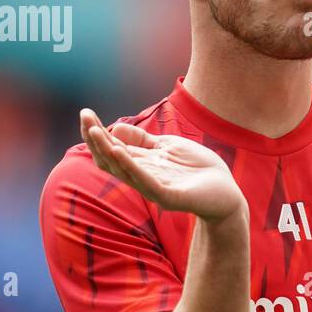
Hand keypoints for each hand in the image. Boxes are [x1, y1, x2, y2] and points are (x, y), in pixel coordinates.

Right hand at [79, 109, 245, 221]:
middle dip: (96, 139)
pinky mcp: (170, 197)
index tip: (85, 114)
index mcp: (142, 165)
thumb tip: (115, 127)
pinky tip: (120, 151)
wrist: (227, 192)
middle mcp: (143, 177)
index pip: (112, 148)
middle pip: (111, 160)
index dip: (97, 133)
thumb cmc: (198, 169)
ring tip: (96, 132)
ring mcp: (155, 188)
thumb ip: (143, 140)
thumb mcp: (168, 147)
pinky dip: (132, 167)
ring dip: (108, 151)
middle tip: (85, 118)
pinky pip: (146, 182)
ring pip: (124, 171)